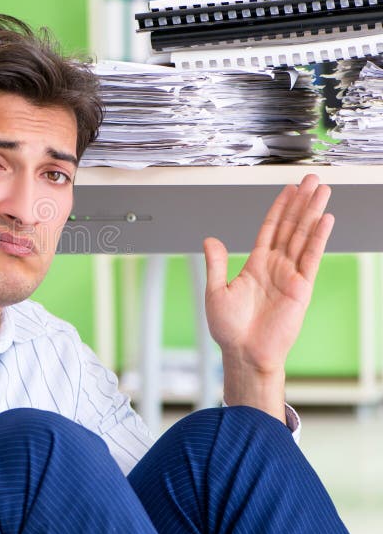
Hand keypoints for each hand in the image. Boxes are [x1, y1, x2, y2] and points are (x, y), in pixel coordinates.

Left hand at [203, 174, 334, 419]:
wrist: (243, 353)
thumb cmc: (229, 329)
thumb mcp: (215, 290)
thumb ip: (215, 263)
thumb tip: (209, 239)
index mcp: (255, 265)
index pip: (270, 229)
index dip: (279, 209)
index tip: (288, 190)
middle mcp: (275, 267)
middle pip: (291, 227)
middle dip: (301, 203)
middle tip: (311, 180)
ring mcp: (289, 275)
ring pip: (302, 237)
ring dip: (312, 213)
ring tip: (321, 191)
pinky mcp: (300, 288)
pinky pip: (310, 258)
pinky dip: (317, 238)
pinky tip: (324, 220)